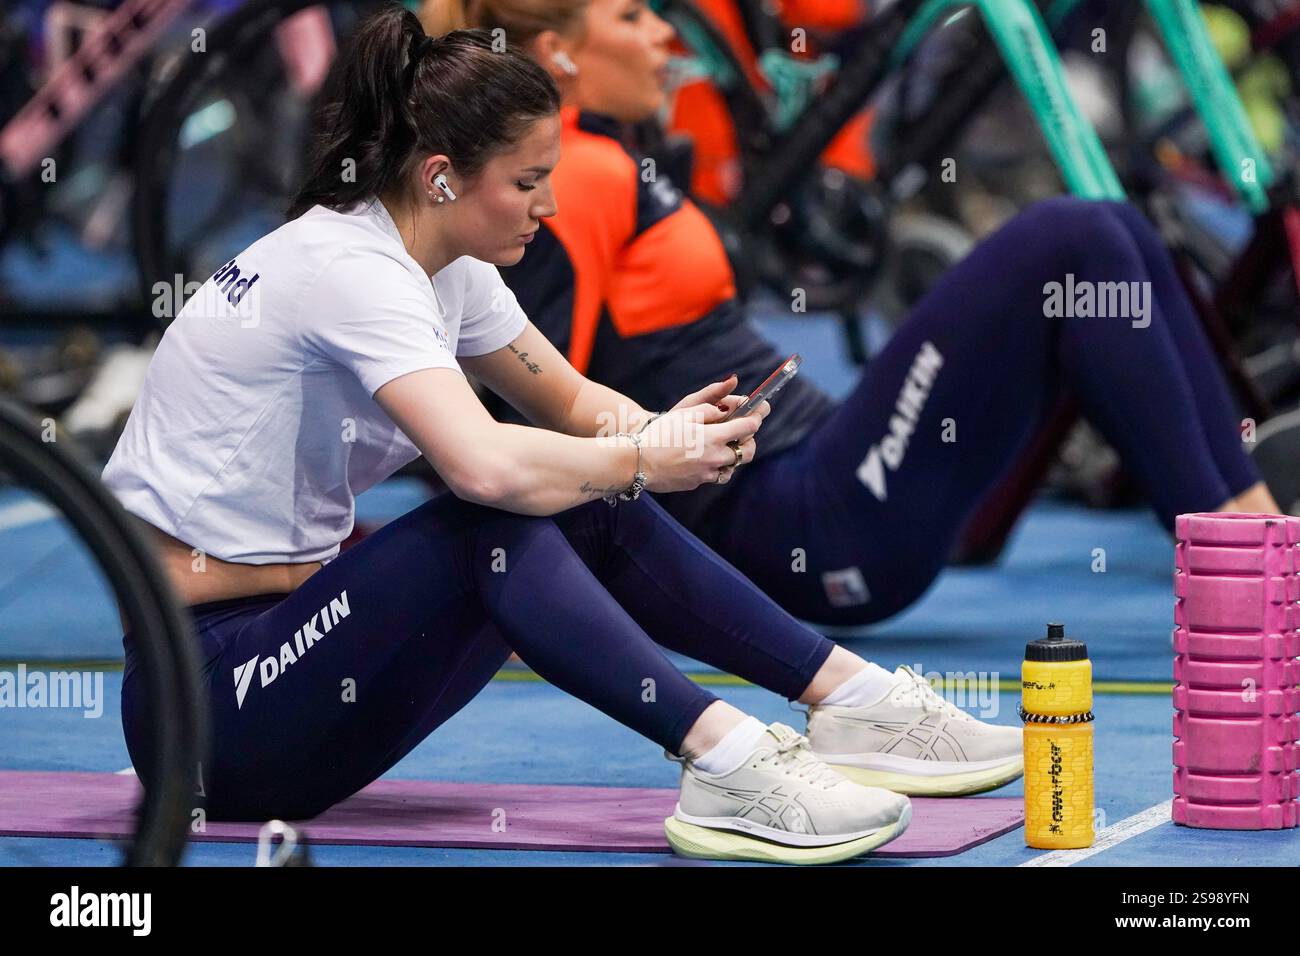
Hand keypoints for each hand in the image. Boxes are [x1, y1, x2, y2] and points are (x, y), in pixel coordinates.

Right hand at [639, 376, 768, 491]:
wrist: (638, 463)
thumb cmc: (659, 434)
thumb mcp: (683, 413)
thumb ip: (709, 409)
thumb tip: (725, 410)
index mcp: (714, 437)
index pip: (748, 427)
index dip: (756, 418)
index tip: (758, 413)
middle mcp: (715, 457)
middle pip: (747, 452)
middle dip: (749, 442)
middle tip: (744, 435)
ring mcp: (707, 473)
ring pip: (732, 467)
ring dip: (732, 457)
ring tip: (722, 448)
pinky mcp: (697, 483)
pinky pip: (713, 476)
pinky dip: (714, 467)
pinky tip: (702, 460)